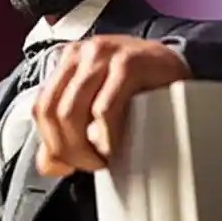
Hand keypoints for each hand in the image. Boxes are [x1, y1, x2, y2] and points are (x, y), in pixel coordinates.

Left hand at [33, 35, 191, 175]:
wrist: (180, 66)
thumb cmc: (138, 88)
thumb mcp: (96, 105)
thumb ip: (67, 132)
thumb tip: (50, 166)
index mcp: (67, 62)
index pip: (41, 108)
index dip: (51, 142)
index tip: (69, 164)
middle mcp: (81, 54)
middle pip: (55, 112)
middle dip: (69, 149)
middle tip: (92, 165)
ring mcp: (104, 54)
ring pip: (73, 111)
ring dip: (85, 147)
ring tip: (105, 158)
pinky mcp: (130, 62)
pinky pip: (105, 108)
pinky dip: (106, 136)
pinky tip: (116, 147)